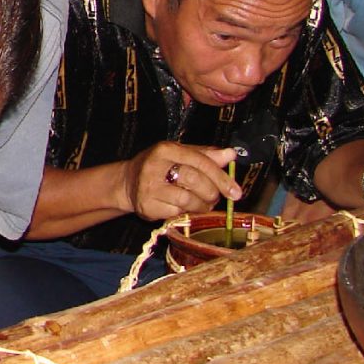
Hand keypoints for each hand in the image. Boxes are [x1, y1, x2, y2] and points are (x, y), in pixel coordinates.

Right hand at [122, 142, 241, 220]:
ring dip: (201, 206)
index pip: (201, 162)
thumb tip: (231, 155)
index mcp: (166, 149)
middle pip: (195, 181)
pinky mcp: (147, 206)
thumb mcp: (181, 155)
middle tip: (215, 198)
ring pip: (187, 200)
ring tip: (203, 205)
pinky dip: (186, 214)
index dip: (221, 178)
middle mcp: (155, 166)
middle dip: (211, 193)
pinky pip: (176, 213)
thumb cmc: (160, 166)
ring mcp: (149, 187)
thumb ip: (206, 156)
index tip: (235, 192)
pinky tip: (185, 209)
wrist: (127, 183)